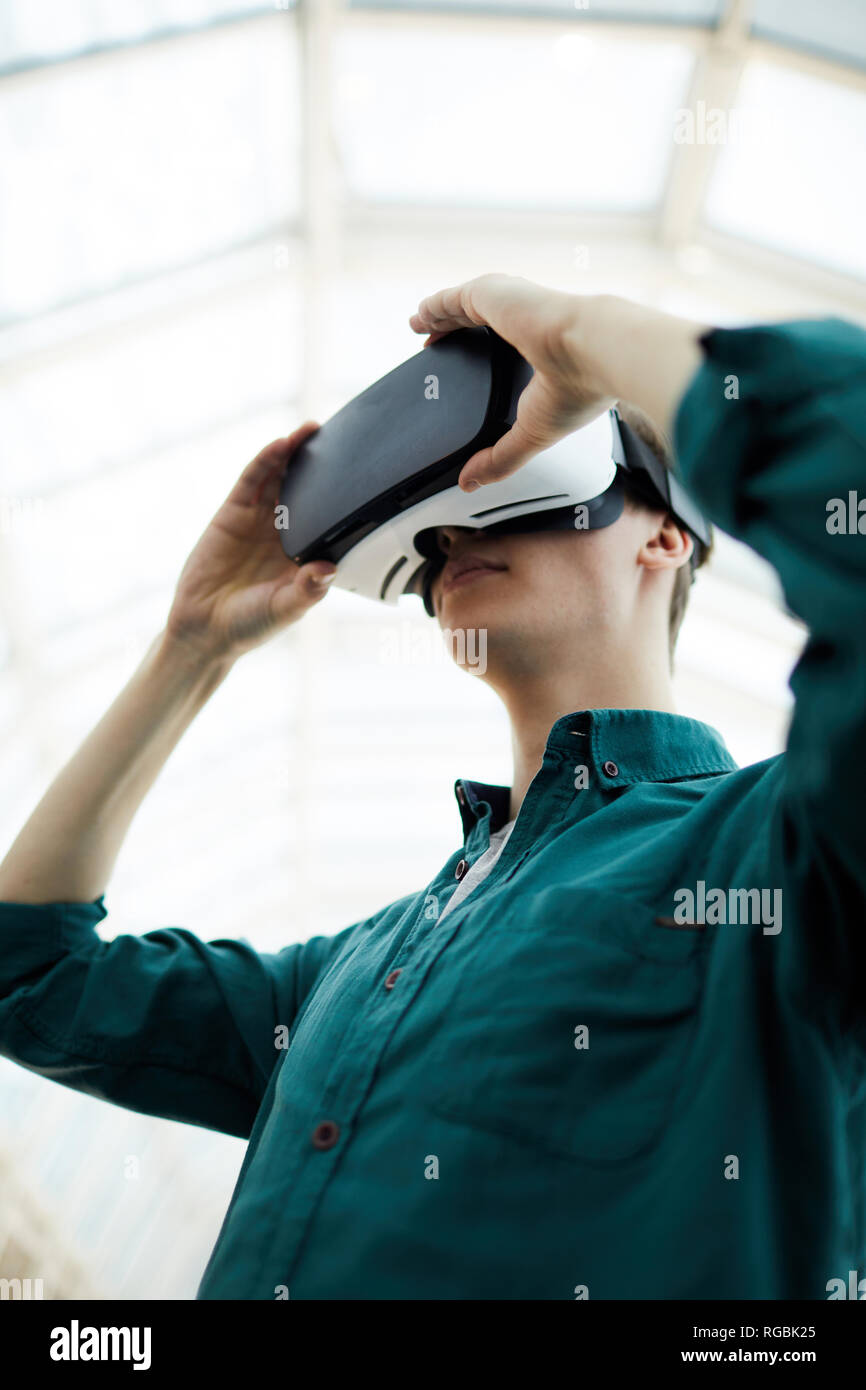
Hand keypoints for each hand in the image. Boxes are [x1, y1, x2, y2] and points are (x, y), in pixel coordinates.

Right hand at [165, 422, 336, 663]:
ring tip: (311, 430)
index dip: (343, 496)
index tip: (365, 474)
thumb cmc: (250, 625)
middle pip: (307, 489)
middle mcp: (284, 532)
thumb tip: (328, 568)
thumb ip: (308, 590)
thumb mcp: (285, 609)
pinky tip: (279, 446)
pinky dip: (265, 462)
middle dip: (321, 464)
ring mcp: (258, 520)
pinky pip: (251, 482)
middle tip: (342, 437)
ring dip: (294, 454)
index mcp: (304, 553)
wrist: (204, 630)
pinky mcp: (233, 513)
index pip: (329, 516)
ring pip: (280, 478)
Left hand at [409, 274, 707, 488]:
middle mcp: (525, 324)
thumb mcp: (531, 433)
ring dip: (441, 317)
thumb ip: (499, 458)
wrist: (592, 352)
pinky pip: (452, 299)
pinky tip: (419, 317)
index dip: (480, 358)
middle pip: (481, 326)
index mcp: (543, 351)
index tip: (461, 371)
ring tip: (419, 324)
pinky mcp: (492, 294)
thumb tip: (470, 482)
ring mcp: (508, 306)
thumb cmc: (579, 388)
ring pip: (464, 310)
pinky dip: (435, 308)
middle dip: (456, 333)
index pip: (505, 350)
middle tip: (433, 348)